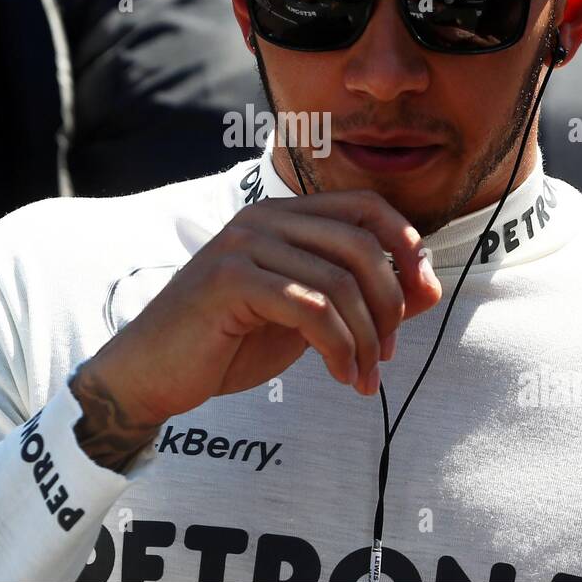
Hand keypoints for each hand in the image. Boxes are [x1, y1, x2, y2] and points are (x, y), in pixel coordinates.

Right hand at [69, 190, 442, 469]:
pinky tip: (341, 374)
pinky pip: (310, 309)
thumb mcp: (305, 316)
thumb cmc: (228, 342)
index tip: (424, 295)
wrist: (153, 373)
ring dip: (366, 338)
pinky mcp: (229, 281)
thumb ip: (356, 296)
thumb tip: (428, 288)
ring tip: (364, 375)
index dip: (406, 244)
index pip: (365, 206)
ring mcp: (243, 245)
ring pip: (338, 282)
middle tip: (389, 353)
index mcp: (283, 215)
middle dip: (390, 303)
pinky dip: (338, 348)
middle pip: (359, 244)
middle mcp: (264, 218)